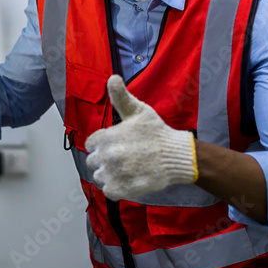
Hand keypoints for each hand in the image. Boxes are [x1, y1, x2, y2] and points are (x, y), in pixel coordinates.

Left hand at [85, 75, 197, 200]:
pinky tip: (129, 179)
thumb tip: (112, 77)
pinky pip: (108, 190)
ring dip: (110, 174)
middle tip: (125, 157)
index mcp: (105, 137)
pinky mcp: (121, 189)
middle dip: (106, 160)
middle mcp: (106, 156)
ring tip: (128, 168)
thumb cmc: (156, 132)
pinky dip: (116, 187)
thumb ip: (121, 96)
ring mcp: (113, 174)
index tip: (118, 144)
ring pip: (100, 177)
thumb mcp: (138, 110)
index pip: (91, 144)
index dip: (103, 144)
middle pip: (94, 162)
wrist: (176, 155)